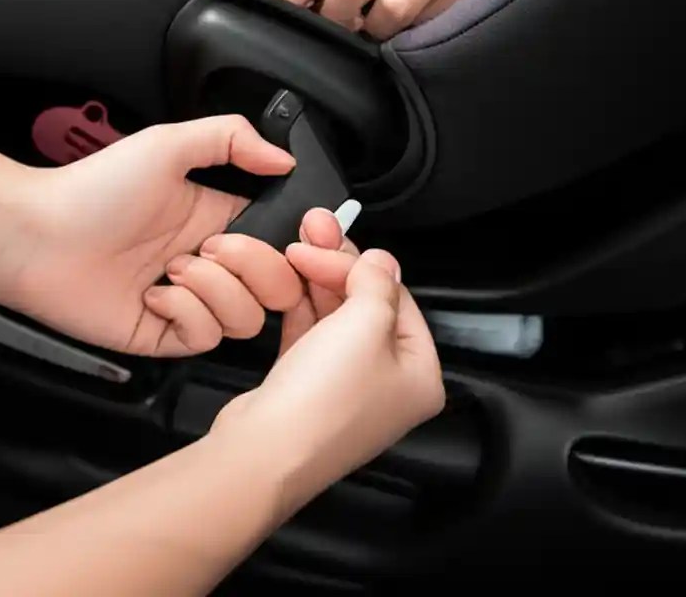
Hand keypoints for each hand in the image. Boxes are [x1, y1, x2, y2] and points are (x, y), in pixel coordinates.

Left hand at [0, 115, 309, 356]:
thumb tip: (283, 158)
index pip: (279, 240)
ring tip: (173, 268)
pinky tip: (153, 293)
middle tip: (211, 247)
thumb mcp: (167, 143)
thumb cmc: (91, 189)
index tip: (292, 234)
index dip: (291, 244)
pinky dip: (184, 313)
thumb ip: (231, 138)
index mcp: (213, 218)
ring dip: (215, 290)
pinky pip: (204, 337)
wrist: (37, 236)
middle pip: (276, 286)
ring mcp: (186, 300)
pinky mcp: (162, 333)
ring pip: (246, 317)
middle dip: (254, 267)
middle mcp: (205, 261)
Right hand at [213, 246, 443, 495]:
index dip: (363, 265)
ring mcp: (346, 390)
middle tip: (311, 233)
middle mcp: (387, 386)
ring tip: (294, 249)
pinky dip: (300, 311)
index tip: (331, 239)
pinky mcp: (308, 392)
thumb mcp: (365, 323)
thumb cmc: (324, 403)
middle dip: (336, 267)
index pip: (399, 299)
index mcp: (420, 375)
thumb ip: (376, 283)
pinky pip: (310, 340)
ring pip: (336, 321)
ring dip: (315, 283)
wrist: (265, 451)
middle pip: (367, 308)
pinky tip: (287, 285)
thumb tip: (380, 261)